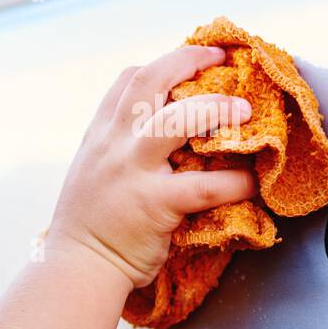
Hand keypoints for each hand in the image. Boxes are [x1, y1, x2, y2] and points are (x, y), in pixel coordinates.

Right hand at [47, 44, 258, 289]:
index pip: (128, 80)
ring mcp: (132, 171)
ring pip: (177, 120)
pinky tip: (250, 183)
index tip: (189, 66)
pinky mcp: (156, 204)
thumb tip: (156, 135)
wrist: (76, 268)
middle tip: (221, 60)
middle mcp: (113, 145)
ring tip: (245, 112)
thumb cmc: (87, 227)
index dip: (163, 66)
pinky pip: (206, 185)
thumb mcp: (90, 173)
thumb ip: (115, 149)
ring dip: (217, 109)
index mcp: (99, 136)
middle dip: (190, 61)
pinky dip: (236, 182)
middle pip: (150, 81)